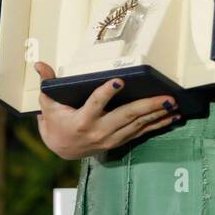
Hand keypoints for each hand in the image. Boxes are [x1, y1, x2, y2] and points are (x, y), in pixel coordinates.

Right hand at [32, 60, 179, 159]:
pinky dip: (158, 125)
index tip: (118, 80)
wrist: (62, 150)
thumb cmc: (56, 123)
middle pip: (126, 116)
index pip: (95, 104)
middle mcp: (99, 130)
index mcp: (81, 120)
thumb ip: (47, 83)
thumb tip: (40, 64)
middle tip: (166, 97)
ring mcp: (112, 138)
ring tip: (173, 104)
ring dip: (158, 114)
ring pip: (138, 125)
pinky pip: (142, 133)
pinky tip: (172, 118)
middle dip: (148, 106)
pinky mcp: (120, 141)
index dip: (106, 93)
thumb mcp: (48, 104)